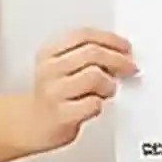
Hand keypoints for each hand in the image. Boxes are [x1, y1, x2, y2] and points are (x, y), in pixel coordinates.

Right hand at [17, 28, 136, 153]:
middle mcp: (49, 70)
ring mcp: (54, 92)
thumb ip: (86, 56)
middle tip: (130, 68)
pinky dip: (101, 104)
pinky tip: (94, 105)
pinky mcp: (61, 115)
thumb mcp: (62, 67)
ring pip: (95, 76)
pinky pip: (94, 103)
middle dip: (119, 59)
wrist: (31, 126)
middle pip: (93, 53)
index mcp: (49, 53)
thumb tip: (122, 53)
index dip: (110, 39)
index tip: (126, 47)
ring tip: (106, 91)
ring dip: (109, 84)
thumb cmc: (54, 95)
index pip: (83, 35)